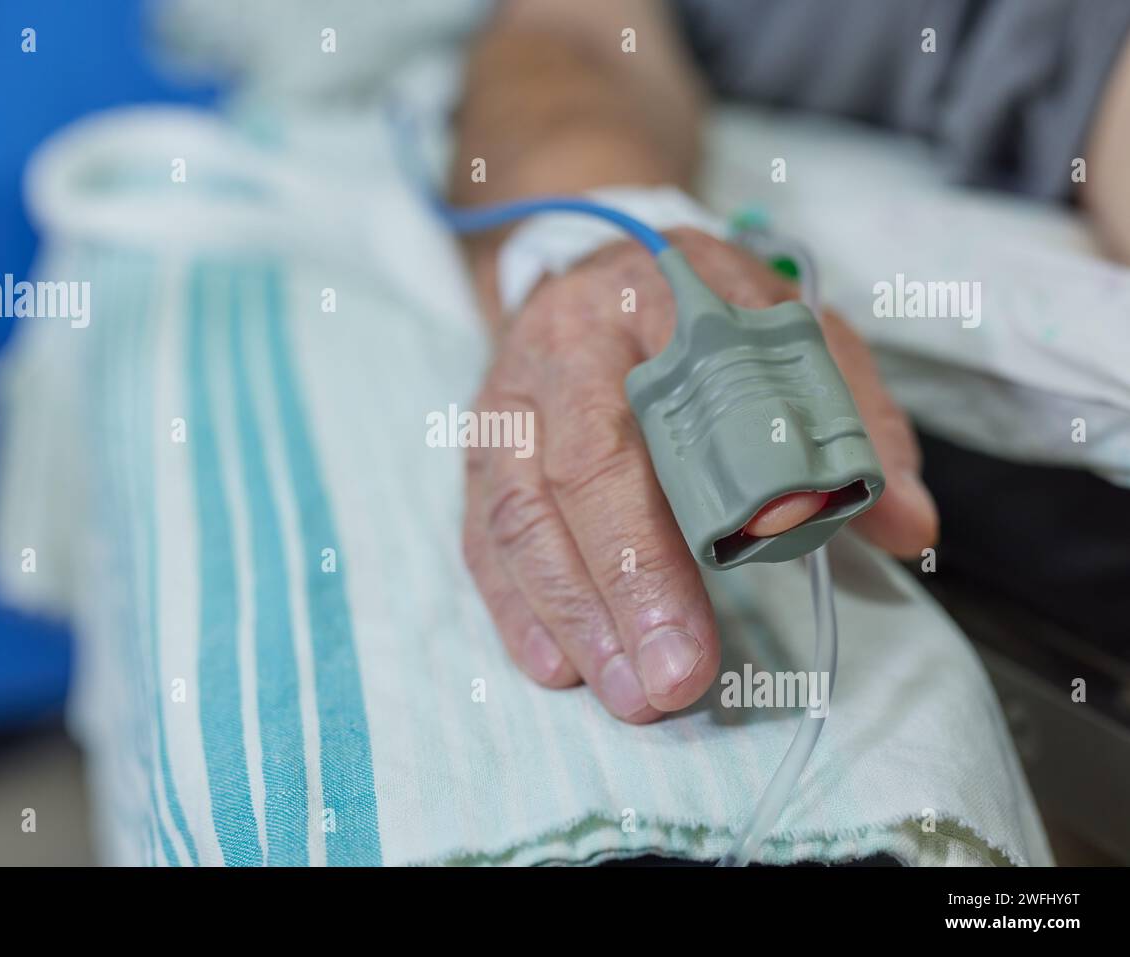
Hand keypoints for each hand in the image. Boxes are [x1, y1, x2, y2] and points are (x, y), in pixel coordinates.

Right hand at [462, 228, 937, 721]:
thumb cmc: (704, 312)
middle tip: (667, 686)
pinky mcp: (481, 450)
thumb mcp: (793, 334)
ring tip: (626, 693)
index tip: (707, 626)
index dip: (673, 532)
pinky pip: (483, 534)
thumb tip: (906, 522)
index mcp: (647, 305)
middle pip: (573, 478)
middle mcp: (559, 349)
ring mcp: (508, 403)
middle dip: (621, 592)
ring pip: (517, 516)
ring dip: (569, 615)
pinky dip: (518, 605)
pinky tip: (557, 664)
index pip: (654, 420)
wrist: (595, 273)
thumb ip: (851, 420)